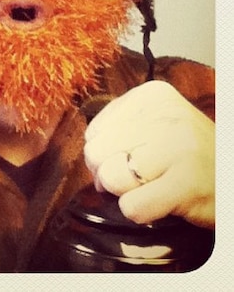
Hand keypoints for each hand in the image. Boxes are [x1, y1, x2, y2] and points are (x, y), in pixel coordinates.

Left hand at [83, 80, 214, 228]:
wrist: (233, 177)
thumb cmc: (188, 152)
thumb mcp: (156, 123)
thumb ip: (117, 128)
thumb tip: (89, 155)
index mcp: (152, 95)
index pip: (94, 130)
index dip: (105, 153)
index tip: (132, 157)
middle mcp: (165, 115)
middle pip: (96, 153)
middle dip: (109, 173)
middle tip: (137, 178)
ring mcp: (177, 147)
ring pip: (110, 178)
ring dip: (125, 193)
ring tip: (152, 187)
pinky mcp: (187, 183)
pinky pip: (132, 206)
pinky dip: (140, 212)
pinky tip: (161, 202)